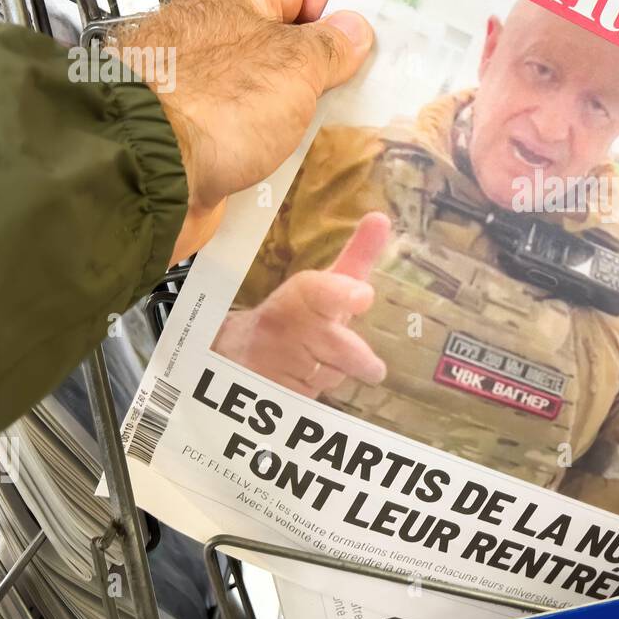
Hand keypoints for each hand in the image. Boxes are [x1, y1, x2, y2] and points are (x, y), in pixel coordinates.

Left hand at [115, 0, 373, 262]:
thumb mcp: (294, 63)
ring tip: (336, 128)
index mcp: (232, 0)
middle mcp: (214, 39)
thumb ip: (330, 46)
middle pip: (284, 39)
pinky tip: (300, 161)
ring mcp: (206, 92)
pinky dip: (278, 148)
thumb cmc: (207, 104)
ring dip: (304, 112)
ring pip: (271, 92)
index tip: (364, 34)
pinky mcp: (203, 140)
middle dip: (324, 65)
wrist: (143, 174)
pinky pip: (252, 136)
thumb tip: (353, 31)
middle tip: (358, 86)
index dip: (334, 1)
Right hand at [213, 212, 392, 395]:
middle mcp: (283, 326)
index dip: (342, 294)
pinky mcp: (265, 393)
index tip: (363, 295)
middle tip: (374, 368)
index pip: (319, 291)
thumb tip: (382, 218)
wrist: (236, 348)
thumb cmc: (297, 312)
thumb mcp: (323, 284)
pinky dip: (314, 393)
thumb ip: (356, 256)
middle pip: (342, 349)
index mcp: (299, 295)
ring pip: (330, 378)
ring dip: (336, 374)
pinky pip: (310, 399)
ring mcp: (270, 361)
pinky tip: (303, 378)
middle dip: (360, 360)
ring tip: (321, 361)